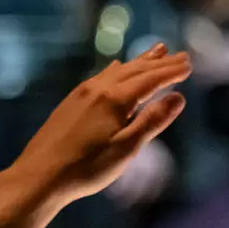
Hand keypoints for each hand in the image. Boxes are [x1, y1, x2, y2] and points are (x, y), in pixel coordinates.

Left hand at [7, 45, 190, 206]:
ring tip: (155, 52)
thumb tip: (179, 97)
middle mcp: (98, 89)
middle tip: (179, 55)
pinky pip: (101, 76)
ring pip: (117, 71)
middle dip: (159, 63)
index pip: (150, 79)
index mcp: (115, 100)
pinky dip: (117, 69)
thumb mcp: (126, 149)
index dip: (171, 72)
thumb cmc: (87, 168)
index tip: (189, 64)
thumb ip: (152, 121)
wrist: (40, 175)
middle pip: (135, 70)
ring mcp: (82, 94)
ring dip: (139, 62)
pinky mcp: (71, 102)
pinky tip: (115, 68)